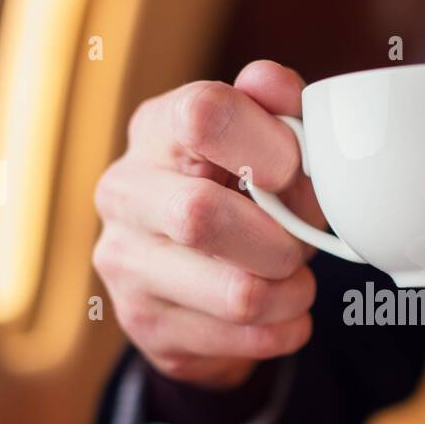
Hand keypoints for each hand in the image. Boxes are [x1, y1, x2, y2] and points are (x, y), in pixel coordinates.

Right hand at [93, 60, 324, 388]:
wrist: (197, 283)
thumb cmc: (244, 196)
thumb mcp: (268, 146)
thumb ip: (281, 110)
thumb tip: (272, 84)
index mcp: (157, 128)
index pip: (204, 114)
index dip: (270, 146)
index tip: (293, 172)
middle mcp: (124, 192)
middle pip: (204, 217)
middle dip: (281, 239)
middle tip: (300, 243)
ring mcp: (126, 264)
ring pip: (238, 294)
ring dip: (293, 291)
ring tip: (295, 281)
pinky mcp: (148, 328)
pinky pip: (248, 338)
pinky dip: (288, 328)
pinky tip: (282, 312)